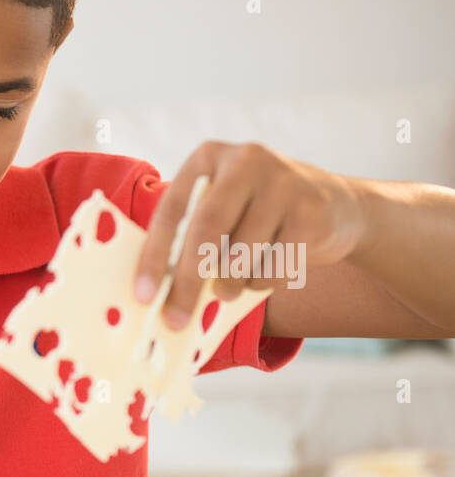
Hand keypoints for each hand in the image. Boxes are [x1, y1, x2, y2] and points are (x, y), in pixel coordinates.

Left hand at [134, 141, 366, 327]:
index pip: (172, 209)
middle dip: (187, 282)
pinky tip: (267, 269)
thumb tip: (156, 294)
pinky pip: (273, 265)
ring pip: (241, 254)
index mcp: (209, 157)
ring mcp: (283, 182)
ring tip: (228, 289)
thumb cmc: (255, 216)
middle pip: (206, 229)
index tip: (143, 295)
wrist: (333, 206)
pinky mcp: (311, 210)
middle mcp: (246, 160)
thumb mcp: (220, 211)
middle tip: (175, 319)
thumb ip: (188, 239)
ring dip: (228, 285)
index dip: (153, 255)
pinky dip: (261, 282)